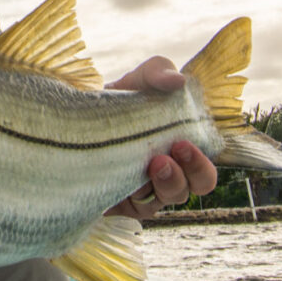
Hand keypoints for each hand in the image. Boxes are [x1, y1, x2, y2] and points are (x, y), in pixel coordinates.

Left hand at [105, 58, 218, 217]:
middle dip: (192, 173)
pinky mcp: (122, 202)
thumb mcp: (139, 80)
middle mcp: (169, 174)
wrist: (77, 118)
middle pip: (196, 188)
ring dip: (168, 184)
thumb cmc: (121, 101)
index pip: (204, 170)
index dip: (201, 164)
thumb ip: (160, 72)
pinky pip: (137, 209)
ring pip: (169, 199)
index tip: (183, 142)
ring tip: (153, 163)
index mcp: (182, 151)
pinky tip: (125, 180)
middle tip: (174, 151)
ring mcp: (146, 190)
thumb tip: (177, 80)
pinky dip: (135, 196)